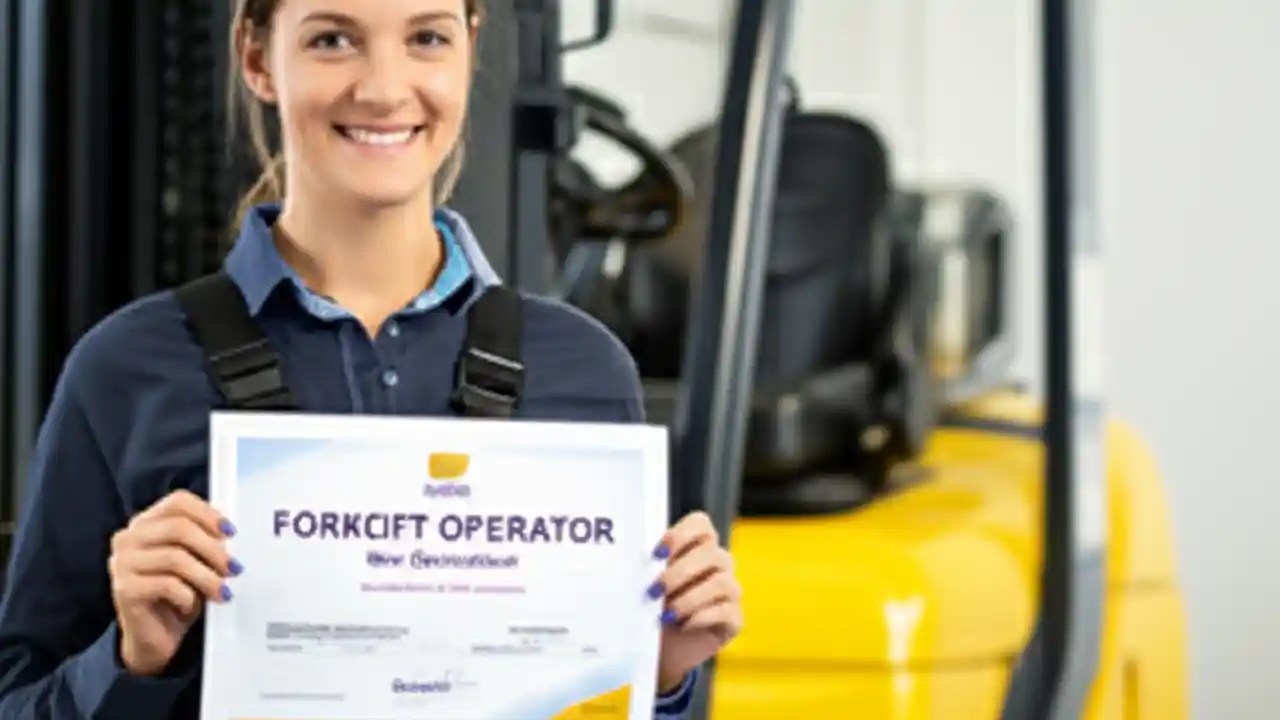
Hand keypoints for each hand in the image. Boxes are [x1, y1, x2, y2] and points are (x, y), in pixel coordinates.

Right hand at [108, 490, 238, 676]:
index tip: (230, 532)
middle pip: (179, 528)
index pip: (177, 502)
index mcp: (146, 523)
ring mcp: (122, 563)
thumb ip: (205, 542)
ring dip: (206, 576)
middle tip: (233, 568)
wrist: (153, 639)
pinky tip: (191, 606)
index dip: (208, 514)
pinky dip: (187, 596)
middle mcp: (129, 538)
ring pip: (175, 558)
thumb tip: (230, 533)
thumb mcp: (194, 562)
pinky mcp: (124, 590)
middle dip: (213, 549)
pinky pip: (167, 584)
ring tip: (222, 591)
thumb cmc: (177, 595)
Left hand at [649, 511, 742, 693]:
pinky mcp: (734, 619)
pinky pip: (726, 611)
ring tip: (666, 614)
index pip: (701, 525)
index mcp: (697, 546)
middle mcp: (719, 564)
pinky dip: (701, 617)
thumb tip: (635, 564)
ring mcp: (730, 591)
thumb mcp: (647, 586)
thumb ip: (648, 570)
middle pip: (710, 553)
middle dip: (679, 572)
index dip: (680, 534)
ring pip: (721, 582)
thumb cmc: (654, 609)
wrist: (664, 649)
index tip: (657, 554)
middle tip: (654, 590)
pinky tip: (683, 625)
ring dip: (689, 598)